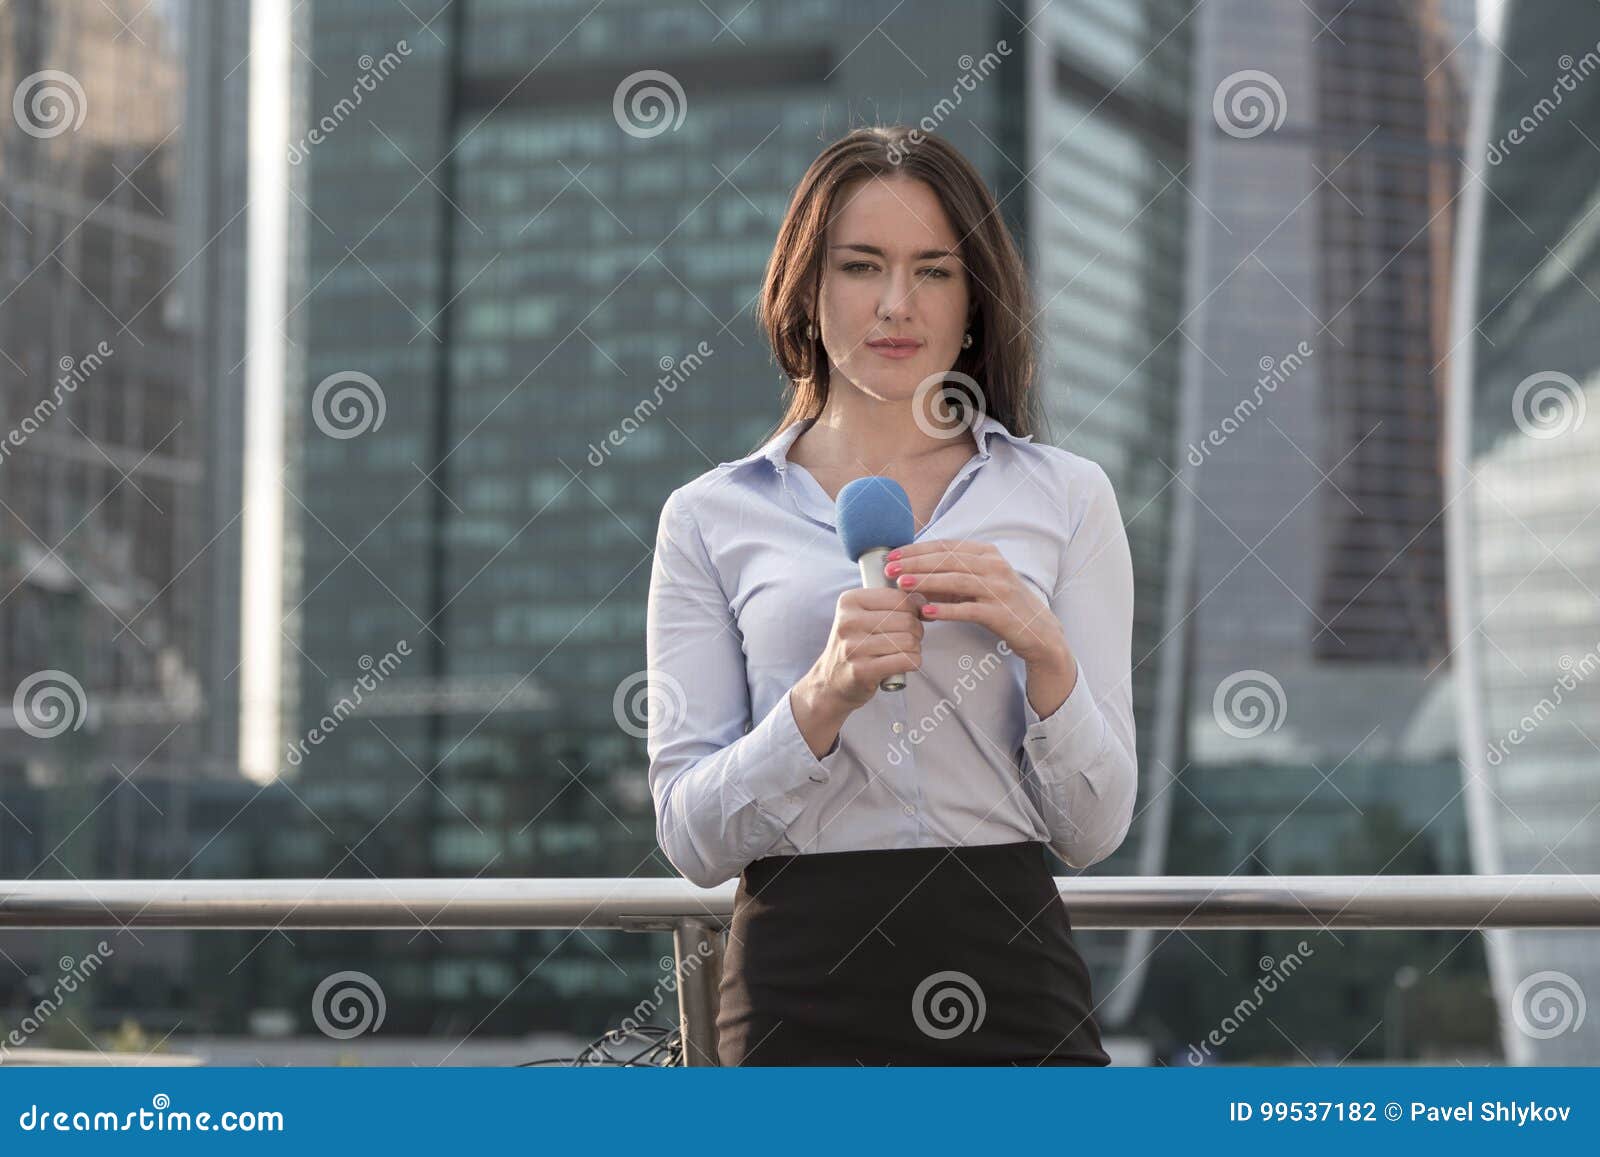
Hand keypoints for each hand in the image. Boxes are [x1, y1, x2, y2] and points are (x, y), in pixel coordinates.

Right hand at [806, 586, 926, 710]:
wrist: (832, 681)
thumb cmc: (856, 645)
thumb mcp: (864, 617)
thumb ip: (893, 605)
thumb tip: (925, 603)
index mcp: (849, 601)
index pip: (898, 598)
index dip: (914, 609)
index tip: (911, 619)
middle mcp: (848, 622)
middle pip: (906, 620)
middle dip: (916, 631)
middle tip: (908, 639)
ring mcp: (853, 647)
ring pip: (909, 641)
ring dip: (915, 648)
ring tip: (904, 652)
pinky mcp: (862, 671)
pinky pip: (906, 660)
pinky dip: (913, 662)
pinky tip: (903, 663)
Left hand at [883, 539, 1068, 668]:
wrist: (1038, 631)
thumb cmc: (1001, 605)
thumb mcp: (976, 584)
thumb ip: (947, 579)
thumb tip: (909, 576)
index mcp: (986, 553)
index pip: (945, 546)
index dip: (916, 549)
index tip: (892, 555)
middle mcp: (994, 566)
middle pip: (947, 560)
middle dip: (915, 562)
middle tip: (889, 568)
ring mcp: (999, 588)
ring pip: (956, 581)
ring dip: (926, 581)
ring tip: (901, 584)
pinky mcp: (1001, 613)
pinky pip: (968, 610)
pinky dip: (946, 610)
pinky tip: (925, 612)